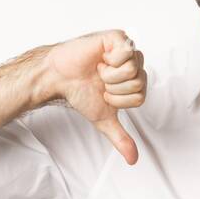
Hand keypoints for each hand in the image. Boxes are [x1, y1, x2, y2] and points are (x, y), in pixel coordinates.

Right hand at [48, 30, 146, 164]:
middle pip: (139, 83)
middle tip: (99, 81)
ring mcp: (126, 49)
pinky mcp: (117, 37)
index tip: (104, 94)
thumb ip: (121, 138)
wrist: (59, 77)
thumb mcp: (103, 118)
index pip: (140, 97)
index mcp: (134, 80)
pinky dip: (110, 61)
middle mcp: (134, 64)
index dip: (120, 100)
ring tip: (98, 70)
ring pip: (133, 70)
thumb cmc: (80, 93)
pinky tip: (100, 59)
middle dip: (115, 88)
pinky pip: (127, 53)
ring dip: (110, 76)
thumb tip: (133, 160)